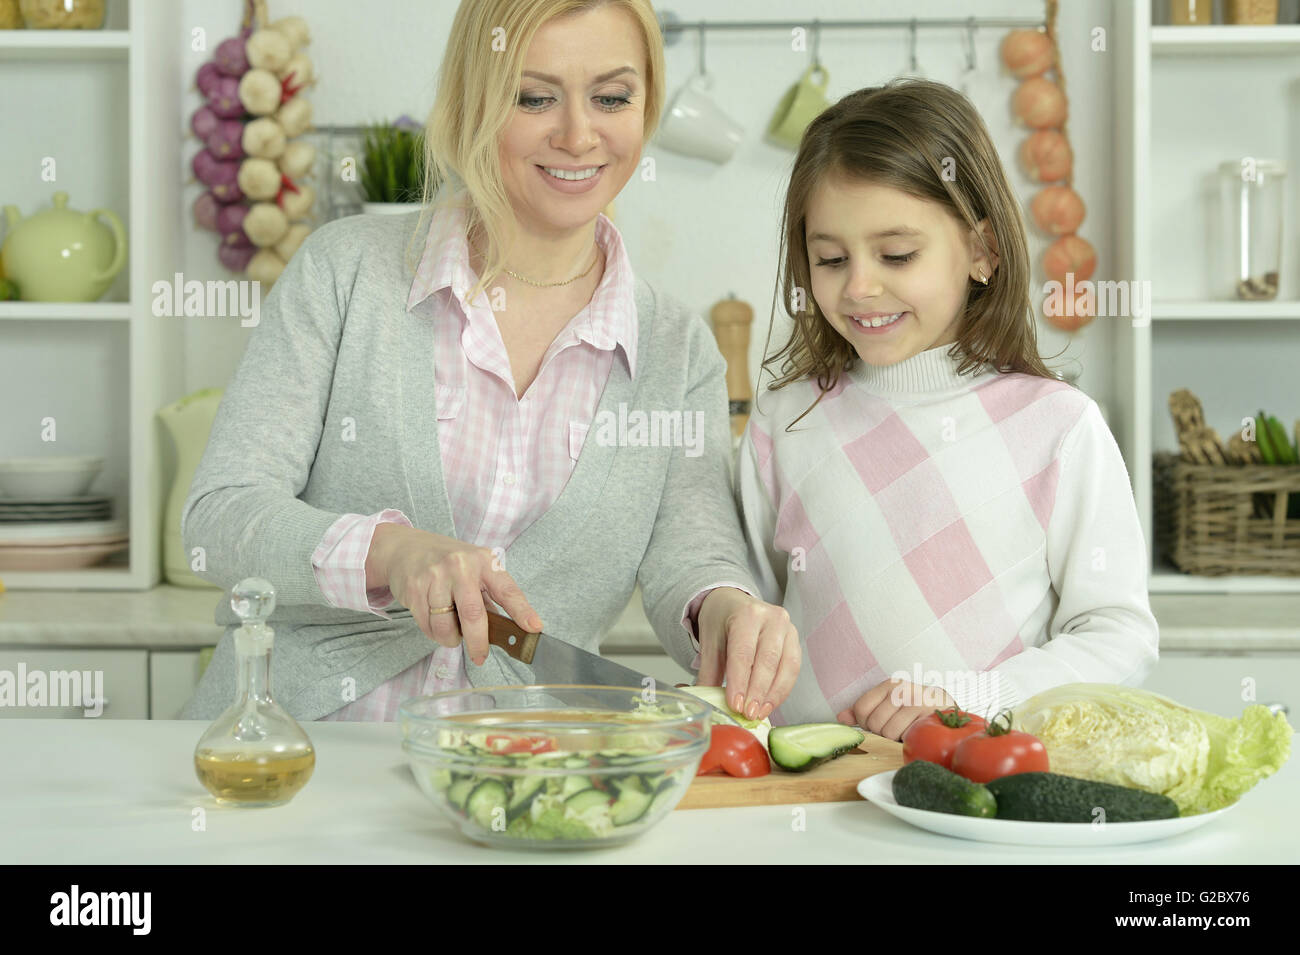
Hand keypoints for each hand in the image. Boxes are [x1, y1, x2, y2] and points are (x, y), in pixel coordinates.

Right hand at [368, 524, 541, 664]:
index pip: (507, 590)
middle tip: (480, 656)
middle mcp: (461, 566)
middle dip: (478, 642)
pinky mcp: (414, 588)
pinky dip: (434, 633)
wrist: (406, 548)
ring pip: (446, 625)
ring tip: (452, 631)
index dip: (522, 611)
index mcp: (484, 562)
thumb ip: (489, 596)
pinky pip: (427, 625)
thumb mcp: (474, 569)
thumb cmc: (447, 562)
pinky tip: (435, 621)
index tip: (534, 628)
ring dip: (451, 638)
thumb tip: (507, 630)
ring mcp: (435, 576)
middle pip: (473, 614)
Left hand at [695, 588, 799, 721]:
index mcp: (746, 614)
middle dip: (758, 691)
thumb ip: (708, 673)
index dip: (740, 682)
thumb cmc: (721, 622)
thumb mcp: (709, 643)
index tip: (736, 705)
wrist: (732, 602)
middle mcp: (771, 617)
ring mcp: (787, 627)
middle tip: (749, 714)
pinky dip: (782, 689)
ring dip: (774, 694)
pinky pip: (793, 668)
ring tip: (760, 713)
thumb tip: (706, 704)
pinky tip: (769, 703)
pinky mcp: (795, 639)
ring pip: (786, 666)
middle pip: (767, 660)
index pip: (743, 652)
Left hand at [837, 679, 956, 741]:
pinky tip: (914, 732)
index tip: (874, 724)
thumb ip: (864, 710)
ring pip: (889, 733)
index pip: (861, 709)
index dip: (864, 723)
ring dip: (895, 738)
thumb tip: (841, 718)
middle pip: (874, 723)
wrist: (948, 709)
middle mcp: (902, 690)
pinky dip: (907, 740)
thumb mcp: (888, 704)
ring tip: (905, 730)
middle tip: (894, 728)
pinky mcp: (929, 716)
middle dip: (881, 733)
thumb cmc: (914, 707)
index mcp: (889, 685)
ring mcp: (917, 702)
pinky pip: (906, 736)